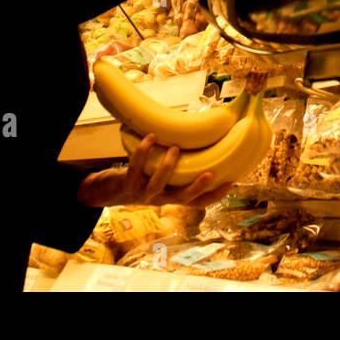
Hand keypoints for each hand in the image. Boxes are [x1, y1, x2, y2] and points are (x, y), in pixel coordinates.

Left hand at [75, 133, 233, 208]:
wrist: (109, 190)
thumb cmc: (142, 176)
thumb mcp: (162, 174)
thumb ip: (179, 164)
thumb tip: (199, 137)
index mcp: (172, 196)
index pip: (198, 202)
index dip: (214, 196)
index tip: (231, 182)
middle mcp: (160, 199)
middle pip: (182, 199)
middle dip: (197, 187)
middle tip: (211, 173)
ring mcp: (143, 195)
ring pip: (159, 185)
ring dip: (167, 167)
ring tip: (176, 148)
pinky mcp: (127, 186)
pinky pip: (136, 169)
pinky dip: (143, 152)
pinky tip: (151, 137)